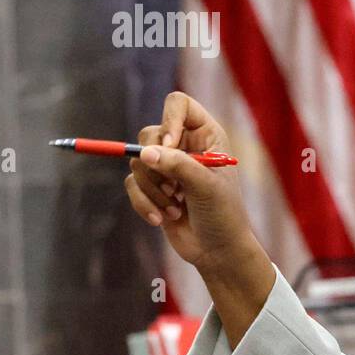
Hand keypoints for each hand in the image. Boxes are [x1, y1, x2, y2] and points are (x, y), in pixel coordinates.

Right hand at [124, 91, 259, 273]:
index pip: (178, 104)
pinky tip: (163, 220)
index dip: (169, 121)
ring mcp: (167, 166)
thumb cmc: (222, 214)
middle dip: (156, 165)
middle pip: (149, 133)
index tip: (170, 148)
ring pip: (138, 161)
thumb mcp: (205, 187)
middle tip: (173, 187)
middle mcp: (185, 145)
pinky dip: (144, 203)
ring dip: (153, 190)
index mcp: (206, 135)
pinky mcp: (153, 187)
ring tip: (176, 208)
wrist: (217, 250)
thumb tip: (145, 153)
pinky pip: (132, 184)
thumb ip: (178, 166)